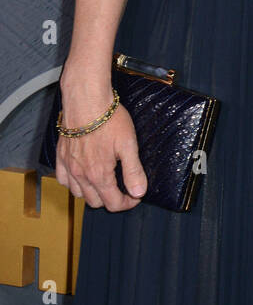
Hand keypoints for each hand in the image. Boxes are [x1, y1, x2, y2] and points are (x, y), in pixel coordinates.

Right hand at [55, 87, 146, 210]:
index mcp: (99, 174)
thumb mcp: (128, 145)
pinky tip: (83, 176)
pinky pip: (63, 180)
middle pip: (95, 202)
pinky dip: (73, 183)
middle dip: (111, 199)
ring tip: (105, 183)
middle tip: (123, 189)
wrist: (86, 100)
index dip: (128, 203)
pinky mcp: (60, 157)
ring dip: (93, 193)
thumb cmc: (109, 120)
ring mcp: (68, 166)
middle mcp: (81, 174)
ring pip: (79, 194)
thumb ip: (133, 171)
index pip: (113, 203)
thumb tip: (138, 192)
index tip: (135, 195)